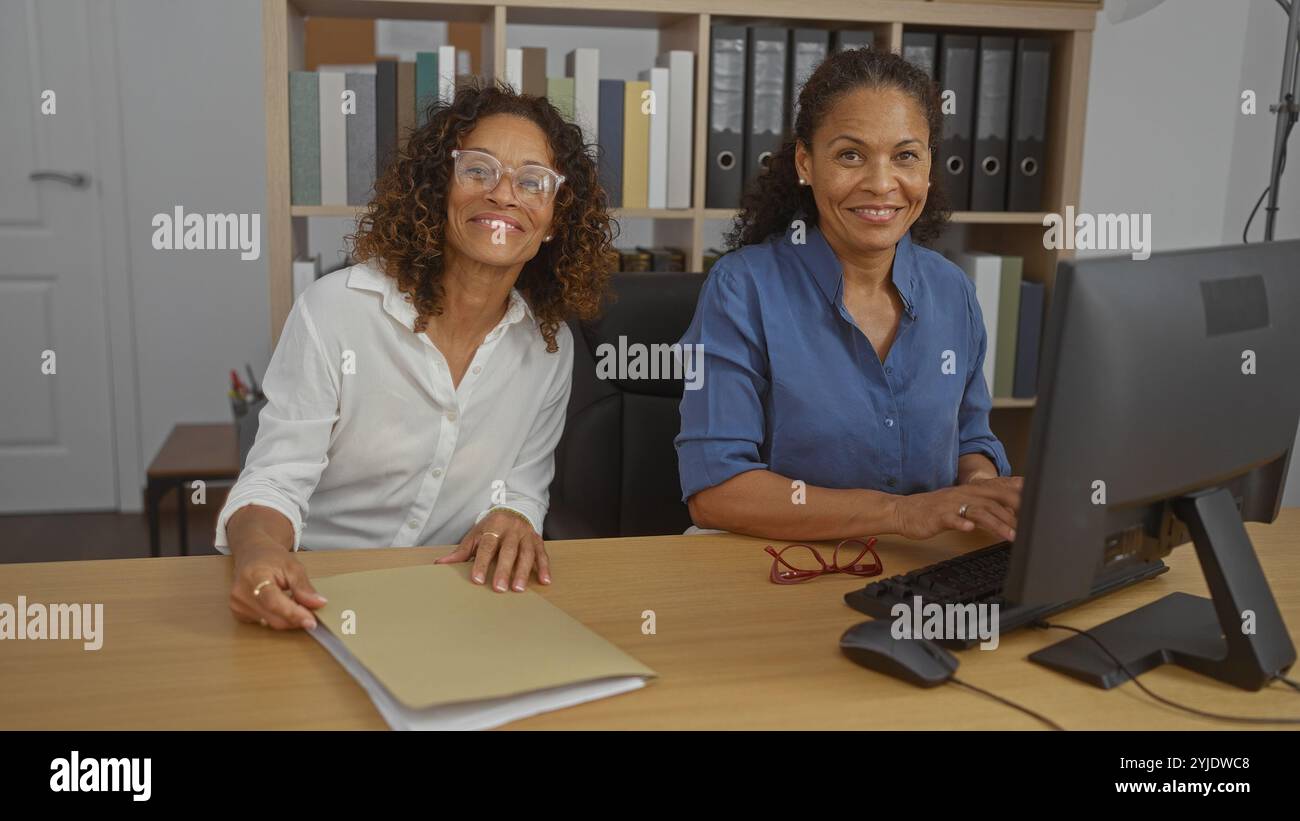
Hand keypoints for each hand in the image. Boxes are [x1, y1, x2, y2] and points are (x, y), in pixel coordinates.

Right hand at [229, 544, 326, 629]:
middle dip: (296, 618)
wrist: (252, 554)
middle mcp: (241, 593)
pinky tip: (281, 605)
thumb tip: (318, 603)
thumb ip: (303, 586)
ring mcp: (237, 605)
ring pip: (271, 623)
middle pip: (273, 617)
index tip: (311, 621)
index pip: (273, 601)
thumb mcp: (293, 566)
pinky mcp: (238, 613)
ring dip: (288, 618)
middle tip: (312, 612)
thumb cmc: (271, 557)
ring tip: (294, 602)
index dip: (293, 614)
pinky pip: (264, 623)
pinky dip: (278, 618)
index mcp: (254, 576)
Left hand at [435, 509, 550, 591]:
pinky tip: (545, 581)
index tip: (477, 579)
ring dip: (523, 571)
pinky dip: (544, 567)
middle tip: (499, 588)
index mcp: (494, 527)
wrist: (513, 510)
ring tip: (518, 588)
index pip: (487, 546)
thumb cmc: (492, 527)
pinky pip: (542, 554)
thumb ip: (462, 551)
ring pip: (526, 553)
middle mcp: (512, 530)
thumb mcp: (476, 535)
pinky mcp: (538, 540)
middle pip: (508, 550)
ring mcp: (526, 535)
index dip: (482, 562)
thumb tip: (440, 563)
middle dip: (504, 569)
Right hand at [891, 476, 1023, 541]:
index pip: (999, 491)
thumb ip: (983, 506)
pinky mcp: (937, 516)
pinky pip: (951, 519)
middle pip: (993, 501)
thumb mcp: (961, 505)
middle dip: (1013, 514)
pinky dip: (961, 523)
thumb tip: (1007, 513)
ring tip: (1010, 536)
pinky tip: (970, 529)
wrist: (904, 511)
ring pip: (977, 512)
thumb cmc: (934, 511)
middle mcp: (963, 495)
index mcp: (970, 492)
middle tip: (1029, 528)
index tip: (1037, 507)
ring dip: (996, 524)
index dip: (1018, 498)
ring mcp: (950, 505)